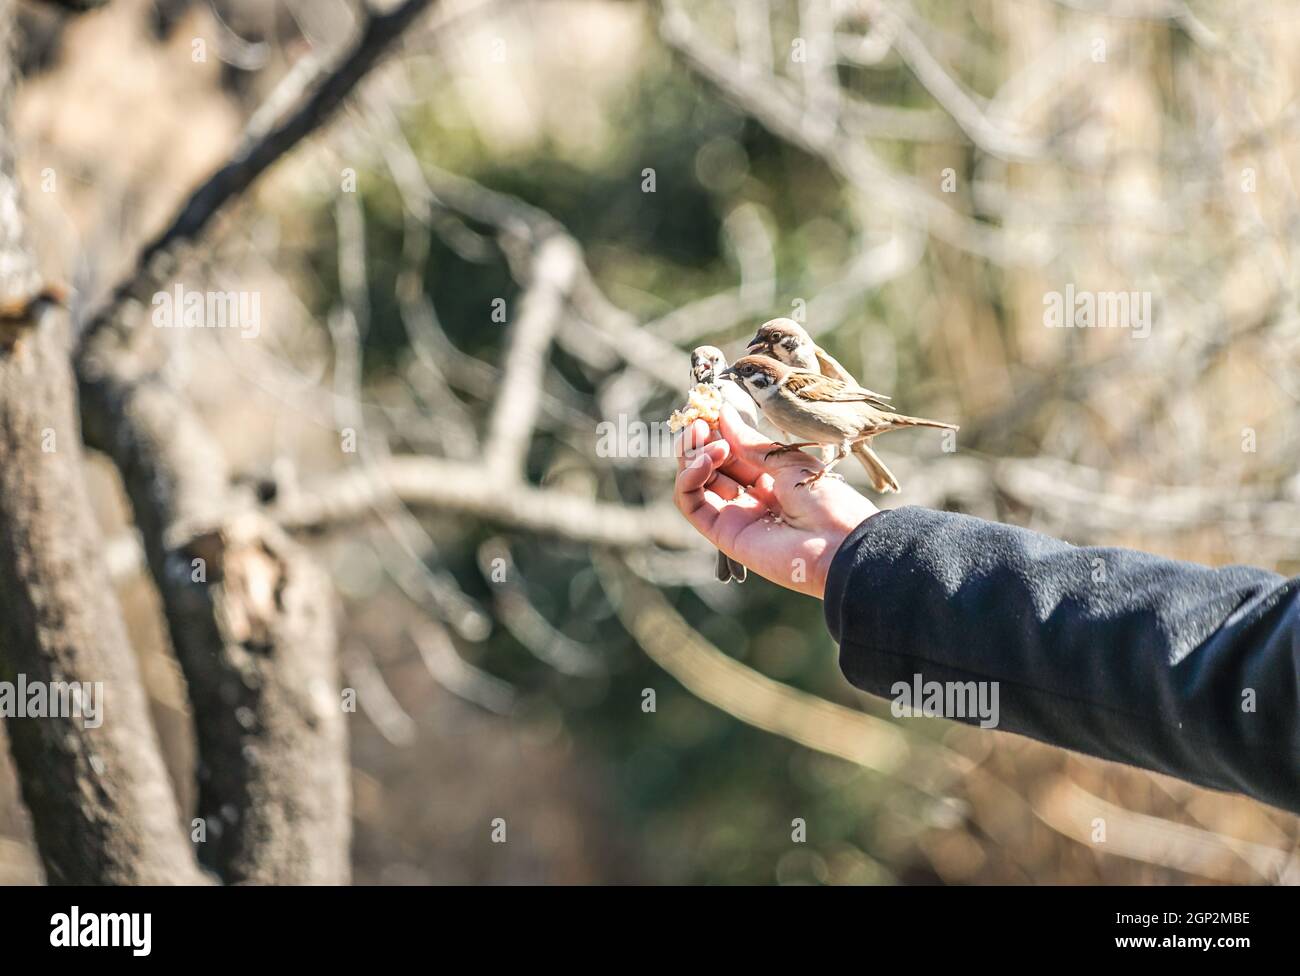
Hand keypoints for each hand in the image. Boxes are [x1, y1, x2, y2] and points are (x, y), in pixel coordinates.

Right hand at [674, 405, 877, 597]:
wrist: (837, 540)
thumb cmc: (824, 497)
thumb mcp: (787, 460)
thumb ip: (750, 442)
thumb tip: (723, 414)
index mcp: (769, 479)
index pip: (730, 452)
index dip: (716, 432)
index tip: (709, 410)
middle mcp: (748, 497)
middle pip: (708, 466)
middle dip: (700, 441)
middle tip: (700, 421)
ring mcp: (733, 515)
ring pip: (695, 482)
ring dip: (695, 455)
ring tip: (714, 444)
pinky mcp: (721, 532)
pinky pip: (691, 503)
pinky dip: (689, 478)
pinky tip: (707, 460)